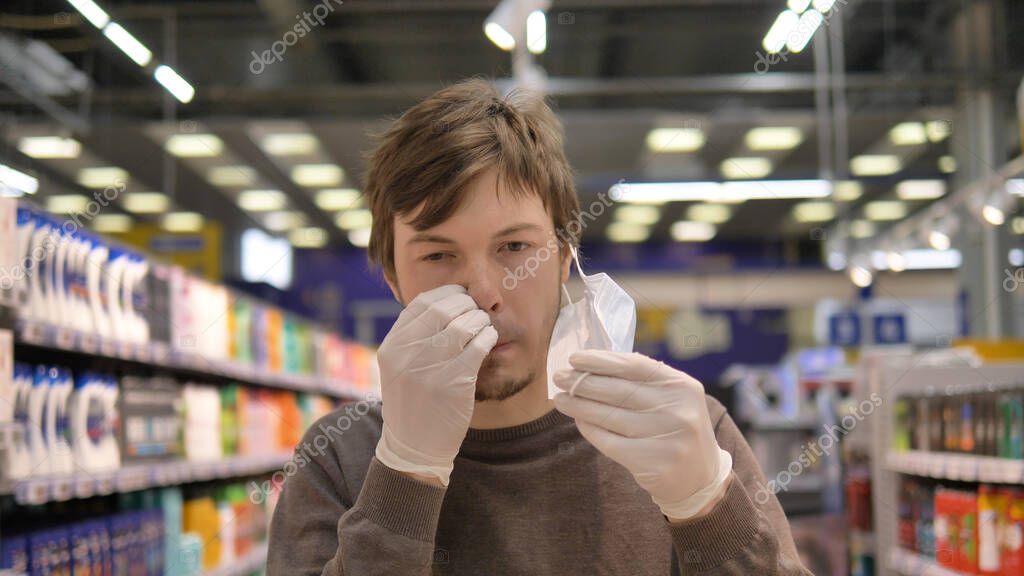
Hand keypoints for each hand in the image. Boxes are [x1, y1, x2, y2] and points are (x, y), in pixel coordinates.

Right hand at [375, 284, 497, 485]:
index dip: (446, 295)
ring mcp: (430, 369)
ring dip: (479, 320)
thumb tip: (445, 301)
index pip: (422, 304)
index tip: (460, 298)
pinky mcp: (454, 383)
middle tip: (476, 311)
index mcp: (392, 347)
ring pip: (463, 325)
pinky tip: (488, 339)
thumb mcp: (399, 367)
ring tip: (483, 325)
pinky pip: (478, 346)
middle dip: (466, 305)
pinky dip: (487, 336)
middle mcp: (407, 355)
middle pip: (444, 310)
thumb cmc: (412, 401)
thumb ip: (413, 336)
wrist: (413, 447)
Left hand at [552, 351, 731, 519]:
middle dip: (583, 382)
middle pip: (618, 391)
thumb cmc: (675, 429)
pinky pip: (609, 441)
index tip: (575, 358)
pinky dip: (590, 429)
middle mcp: (677, 410)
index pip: (634, 366)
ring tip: (560, 398)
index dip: (601, 361)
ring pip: (609, 416)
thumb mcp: (672, 398)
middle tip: (559, 377)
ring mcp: (665, 438)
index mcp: (681, 386)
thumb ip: (641, 381)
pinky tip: (579, 421)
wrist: (699, 479)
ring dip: (579, 405)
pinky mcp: (651, 463)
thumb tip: (591, 366)